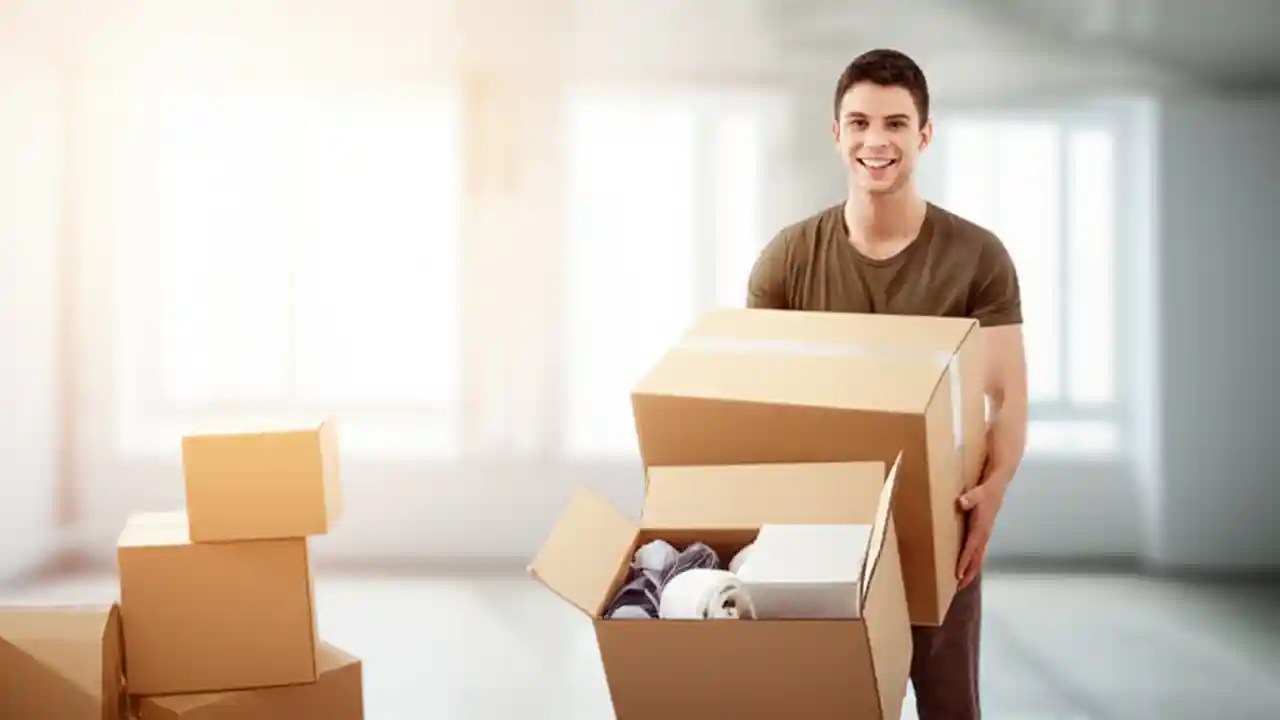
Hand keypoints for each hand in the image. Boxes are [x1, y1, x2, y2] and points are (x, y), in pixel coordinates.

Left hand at [955, 474, 1007, 589]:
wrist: (998, 486)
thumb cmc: (986, 489)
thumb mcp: (978, 491)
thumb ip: (970, 497)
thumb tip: (961, 502)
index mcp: (981, 527)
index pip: (971, 548)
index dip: (964, 561)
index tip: (958, 575)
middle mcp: (984, 534)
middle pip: (976, 559)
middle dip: (968, 574)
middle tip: (958, 587)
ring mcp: (985, 535)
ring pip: (978, 558)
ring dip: (970, 571)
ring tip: (961, 584)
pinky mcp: (983, 533)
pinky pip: (978, 552)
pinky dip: (973, 562)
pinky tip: (967, 568)